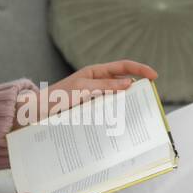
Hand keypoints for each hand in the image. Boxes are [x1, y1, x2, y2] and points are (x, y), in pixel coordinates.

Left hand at [14, 60, 158, 127]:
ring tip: (139, 115)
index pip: (124, 67)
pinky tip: (122, 126)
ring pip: (118, 100)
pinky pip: (109, 113)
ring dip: (128, 106)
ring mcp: (96, 99)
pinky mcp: (93, 113)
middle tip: (150, 100)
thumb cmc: (57, 98)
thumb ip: (104, 86)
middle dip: (138, 90)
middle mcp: (98, 84)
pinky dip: (117, 117)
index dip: (141, 69)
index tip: (155, 76)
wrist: (38, 114)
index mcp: (96, 73)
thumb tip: (129, 84)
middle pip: (124, 84)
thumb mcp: (82, 89)